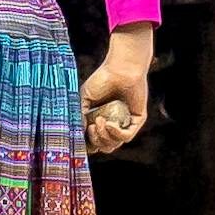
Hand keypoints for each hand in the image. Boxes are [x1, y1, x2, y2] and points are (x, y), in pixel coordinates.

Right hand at [80, 33, 156, 157]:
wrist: (121, 68)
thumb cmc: (102, 79)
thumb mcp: (84, 98)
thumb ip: (79, 116)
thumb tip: (77, 133)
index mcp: (100, 121)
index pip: (93, 142)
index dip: (86, 144)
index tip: (79, 136)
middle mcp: (113, 125)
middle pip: (103, 147)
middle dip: (95, 140)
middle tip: (92, 126)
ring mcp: (125, 124)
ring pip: (114, 144)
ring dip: (104, 136)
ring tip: (100, 121)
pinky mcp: (137, 121)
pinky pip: (126, 137)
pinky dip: (116, 133)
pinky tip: (109, 123)